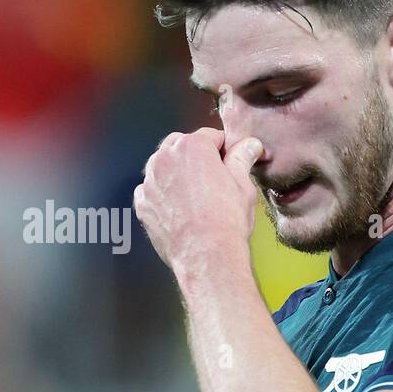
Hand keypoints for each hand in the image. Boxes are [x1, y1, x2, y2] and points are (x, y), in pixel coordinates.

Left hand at [133, 128, 264, 280]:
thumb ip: (242, 158)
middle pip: (181, 145)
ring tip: (195, 193)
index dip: (224, 149)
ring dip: (176, 172)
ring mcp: (149, 181)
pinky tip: (178, 208)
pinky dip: (162, 193)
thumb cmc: (226, 220)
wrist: (205, 255)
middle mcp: (165, 158)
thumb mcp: (242, 185)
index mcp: (192, 146)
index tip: (231, 162)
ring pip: (163, 166)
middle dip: (196, 156)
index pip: (210, 136)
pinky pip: (151, 189)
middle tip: (213, 177)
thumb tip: (250, 145)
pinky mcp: (142, 203)